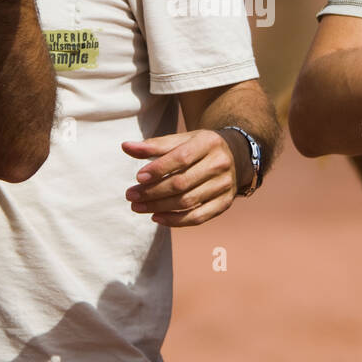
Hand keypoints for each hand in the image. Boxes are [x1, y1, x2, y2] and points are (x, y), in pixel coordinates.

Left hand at [122, 130, 240, 226]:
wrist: (235, 155)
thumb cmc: (199, 147)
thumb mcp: (182, 140)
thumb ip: (154, 145)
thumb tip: (125, 146)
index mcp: (208, 143)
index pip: (181, 158)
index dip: (158, 169)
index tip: (138, 177)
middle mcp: (220, 164)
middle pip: (182, 183)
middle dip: (153, 192)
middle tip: (131, 196)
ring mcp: (225, 185)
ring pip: (188, 201)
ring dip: (159, 207)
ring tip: (138, 207)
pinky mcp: (225, 203)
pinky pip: (198, 217)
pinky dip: (176, 221)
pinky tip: (157, 217)